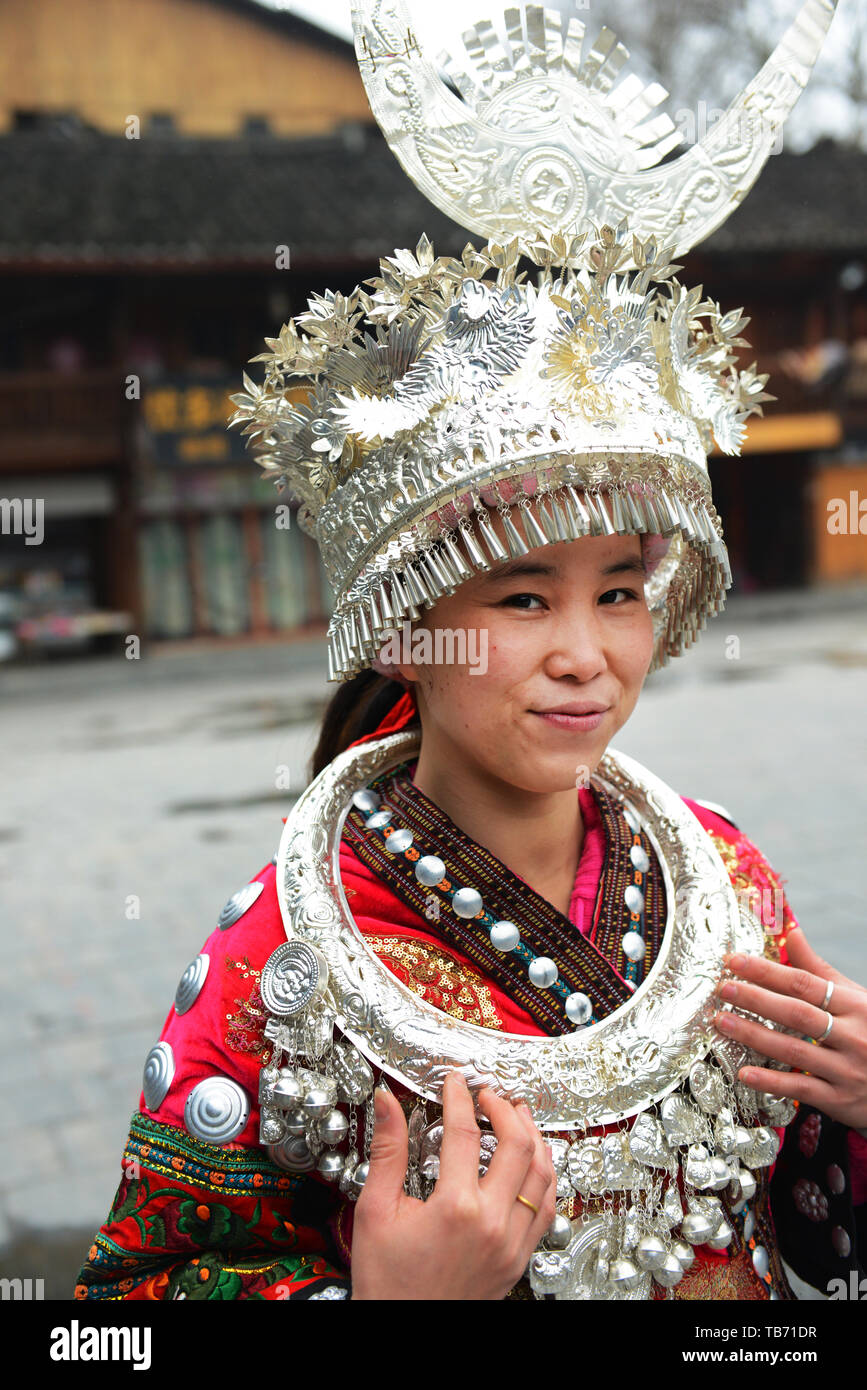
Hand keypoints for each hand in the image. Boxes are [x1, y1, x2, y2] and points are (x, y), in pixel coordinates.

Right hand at [350, 1070, 556, 1299]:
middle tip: (489, 1094)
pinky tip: (533, 1161)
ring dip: (533, 1136)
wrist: (403, 1330)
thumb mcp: (375, 1211)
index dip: (459, 1097)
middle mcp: (491, 1223)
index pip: (464, 1131)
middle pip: (517, 1144)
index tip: (455, 1081)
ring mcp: (511, 1242)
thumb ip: (386, 1151)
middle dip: (505, 1108)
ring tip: (518, 1116)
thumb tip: (387, 1102)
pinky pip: (546, 1208)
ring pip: (542, 1174)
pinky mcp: (519, 1257)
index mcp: (454, 1207)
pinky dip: (544, 1176)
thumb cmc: (387, 1280)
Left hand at [713, 925, 866, 1128]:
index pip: (804, 983)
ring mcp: (847, 1069)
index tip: (734, 961)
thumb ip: (819, 969)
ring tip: (722, 1023)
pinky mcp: (840, 1099)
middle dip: (756, 999)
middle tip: (723, 988)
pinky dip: (771, 1081)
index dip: (767, 971)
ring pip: (794, 1049)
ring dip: (754, 1036)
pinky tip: (744, 1073)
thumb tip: (791, 933)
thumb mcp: (856, 998)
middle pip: (796, 1013)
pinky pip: (801, 1087)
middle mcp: (853, 1036)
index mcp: (855, 1006)